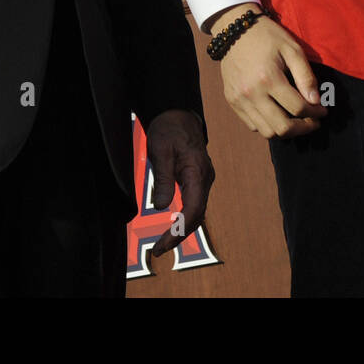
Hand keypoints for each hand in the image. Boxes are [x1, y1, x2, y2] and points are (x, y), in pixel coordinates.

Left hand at [144, 109, 212, 255]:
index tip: (163, 243)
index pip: (193, 209)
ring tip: (162, 244)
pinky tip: (172, 227)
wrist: (178, 114)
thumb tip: (161, 207)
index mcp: (197, 172)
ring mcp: (203, 179)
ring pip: (197, 212)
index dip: (180, 230)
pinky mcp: (198, 180)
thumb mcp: (160, 150)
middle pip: (197, 215)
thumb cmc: (169, 129)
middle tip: (158, 249)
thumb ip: (163, 179)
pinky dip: (184, 218)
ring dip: (182, 230)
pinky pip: (195, 203)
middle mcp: (205, 178)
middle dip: (179, 235)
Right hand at [213, 6, 327, 138]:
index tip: (323, 111)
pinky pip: (252, 125)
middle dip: (303, 129)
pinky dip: (268, 125)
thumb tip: (316, 101)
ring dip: (285, 130)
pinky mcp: (232, 101)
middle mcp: (252, 93)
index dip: (315, 113)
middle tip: (313, 122)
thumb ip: (305, 76)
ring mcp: (240, 99)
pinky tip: (277, 113)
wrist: (234, 30)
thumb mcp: (292, 49)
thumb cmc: (267, 36)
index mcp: (269, 78)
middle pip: (282, 128)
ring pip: (267, 132)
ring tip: (296, 120)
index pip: (298, 108)